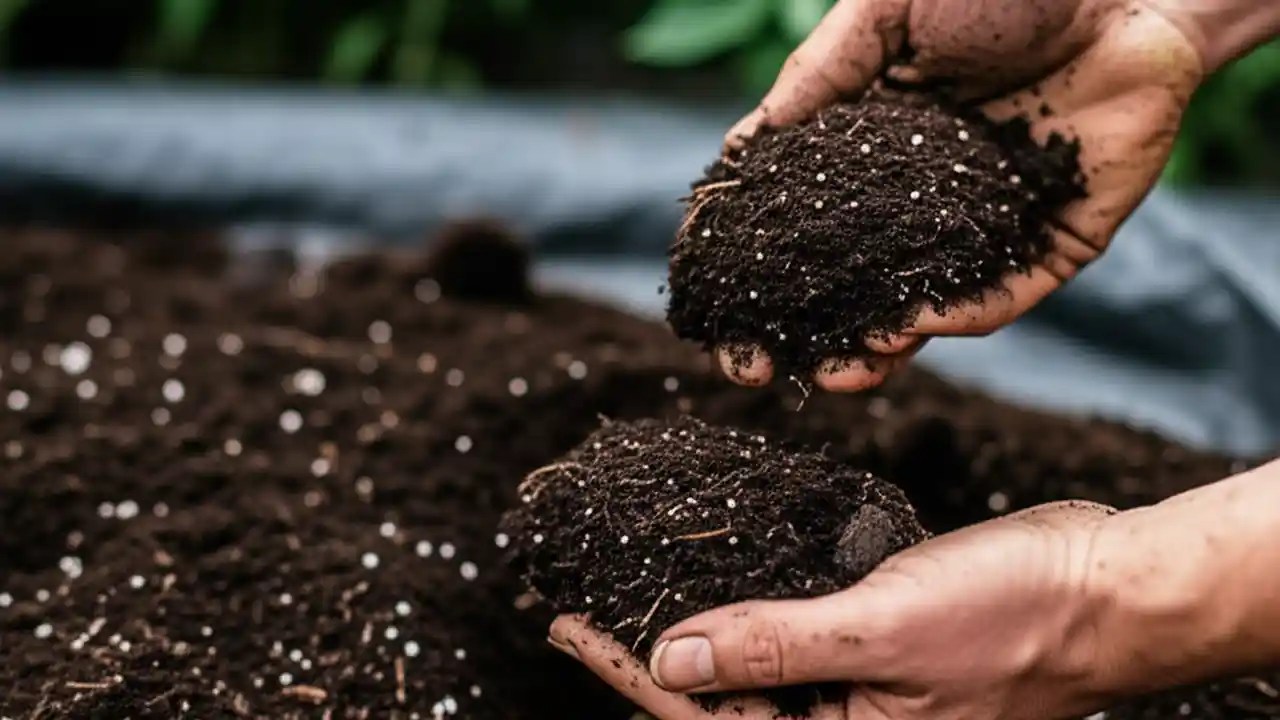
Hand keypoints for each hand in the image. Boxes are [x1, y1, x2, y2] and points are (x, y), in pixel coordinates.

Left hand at [549, 501, 1121, 719]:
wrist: (1108, 587)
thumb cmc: (1015, 617)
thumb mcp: (881, 632)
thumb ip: (773, 648)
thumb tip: (668, 662)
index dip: (623, 672)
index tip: (562, 626)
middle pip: (721, 698)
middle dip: (646, 653)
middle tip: (578, 605)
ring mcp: (861, 684)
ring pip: (755, 661)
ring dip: (695, 625)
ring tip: (628, 586)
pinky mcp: (878, 637)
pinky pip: (797, 628)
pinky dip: (753, 602)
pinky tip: (718, 571)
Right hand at [715, 0, 1205, 391]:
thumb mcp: (883, 15)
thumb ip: (816, 79)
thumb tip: (740, 155)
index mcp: (869, 149)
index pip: (796, 227)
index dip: (750, 276)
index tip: (714, 320)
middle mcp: (919, 199)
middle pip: (848, 285)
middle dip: (804, 335)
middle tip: (761, 371)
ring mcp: (983, 227)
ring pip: (919, 308)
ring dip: (875, 346)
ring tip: (842, 371)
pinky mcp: (1051, 244)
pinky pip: (1003, 295)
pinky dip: (961, 314)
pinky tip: (919, 327)